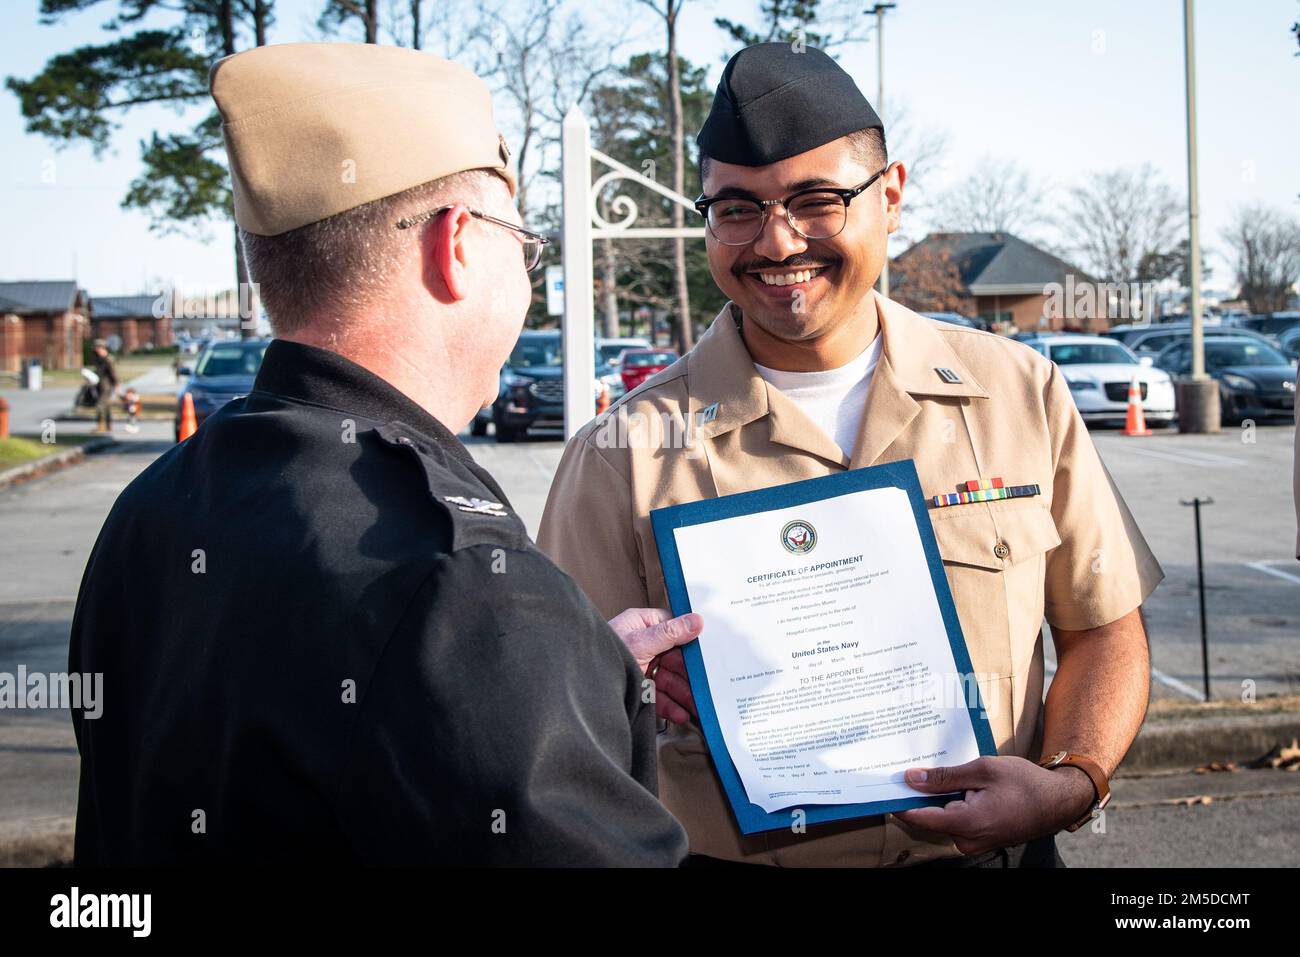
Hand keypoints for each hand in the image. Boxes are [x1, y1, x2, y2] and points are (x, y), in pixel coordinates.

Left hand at [605, 608, 701, 723]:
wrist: (580, 687)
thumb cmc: (603, 654)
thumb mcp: (640, 642)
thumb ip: (669, 633)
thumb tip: (696, 620)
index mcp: (642, 625)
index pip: (675, 628)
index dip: (693, 640)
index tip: (711, 651)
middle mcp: (644, 645)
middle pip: (676, 659)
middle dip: (692, 675)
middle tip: (710, 687)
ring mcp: (641, 667)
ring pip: (670, 680)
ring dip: (685, 694)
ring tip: (700, 707)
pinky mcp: (637, 688)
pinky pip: (659, 696)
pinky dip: (671, 706)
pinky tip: (681, 714)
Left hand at [892, 756, 1096, 855]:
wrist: (1058, 801)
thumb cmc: (1025, 783)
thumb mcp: (983, 770)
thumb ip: (945, 777)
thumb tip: (911, 778)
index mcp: (967, 823)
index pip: (918, 817)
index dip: (897, 801)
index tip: (882, 785)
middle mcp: (967, 840)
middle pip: (927, 817)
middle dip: (917, 793)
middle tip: (907, 767)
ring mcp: (974, 842)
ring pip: (941, 817)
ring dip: (936, 797)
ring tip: (936, 771)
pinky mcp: (979, 838)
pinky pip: (955, 820)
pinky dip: (950, 803)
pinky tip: (954, 784)